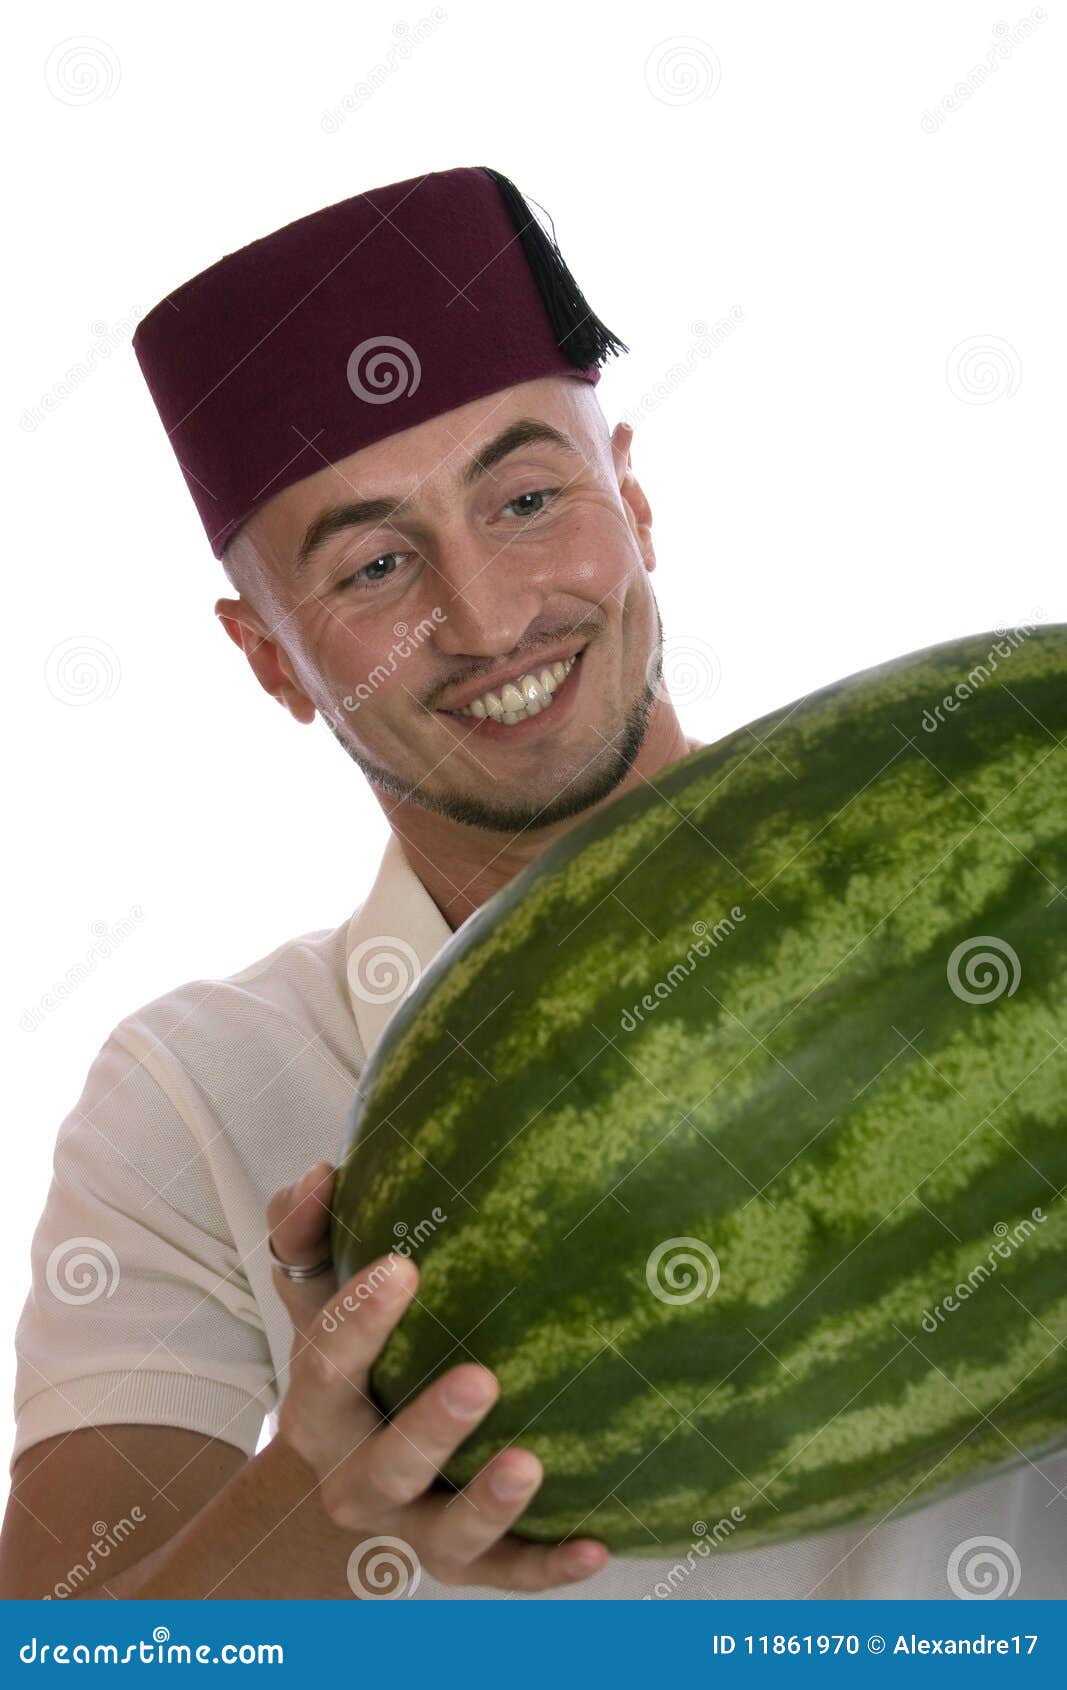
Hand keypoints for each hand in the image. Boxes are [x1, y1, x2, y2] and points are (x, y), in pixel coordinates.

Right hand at [266, 1161, 609, 1592]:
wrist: (347, 1480)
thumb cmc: (353, 1364)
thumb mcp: (320, 1299)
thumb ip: (309, 1235)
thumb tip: (323, 1173)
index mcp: (322, 1407)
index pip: (328, 1362)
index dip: (359, 1318)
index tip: (405, 1265)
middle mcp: (359, 1478)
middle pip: (383, 1466)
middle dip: (430, 1427)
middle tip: (482, 1377)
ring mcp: (414, 1530)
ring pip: (446, 1536)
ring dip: (488, 1506)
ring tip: (532, 1463)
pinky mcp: (469, 1566)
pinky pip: (508, 1575)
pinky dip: (549, 1565)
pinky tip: (600, 1544)